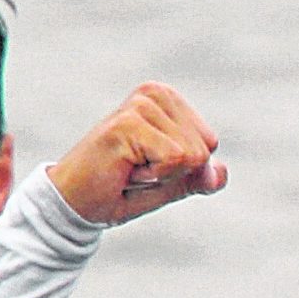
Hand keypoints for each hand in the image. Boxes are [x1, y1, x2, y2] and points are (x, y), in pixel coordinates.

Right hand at [49, 85, 226, 226]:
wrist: (77, 203)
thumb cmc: (120, 189)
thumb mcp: (170, 184)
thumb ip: (199, 177)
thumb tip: (221, 172)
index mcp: (166, 100)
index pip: (209, 142)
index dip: (183, 168)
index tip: (149, 166)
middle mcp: (154, 94)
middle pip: (203, 148)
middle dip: (174, 172)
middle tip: (136, 170)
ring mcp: (140, 105)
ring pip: (191, 155)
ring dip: (162, 175)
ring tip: (129, 168)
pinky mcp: (128, 123)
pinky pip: (175, 159)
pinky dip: (154, 177)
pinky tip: (125, 170)